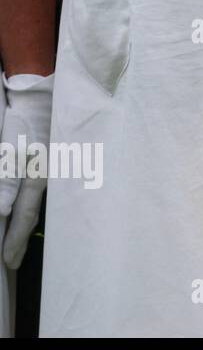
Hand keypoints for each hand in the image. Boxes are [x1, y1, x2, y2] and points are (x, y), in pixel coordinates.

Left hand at [0, 73, 53, 268]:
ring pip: (37, 199)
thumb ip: (7, 183)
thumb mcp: (11, 151)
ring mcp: (50, 166)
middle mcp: (47, 174)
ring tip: (17, 236)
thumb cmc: (26, 118)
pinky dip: (31, 200)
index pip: (24, 215)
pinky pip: (41, 186)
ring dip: (25, 219)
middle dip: (21, 235)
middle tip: (13, 258)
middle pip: (33, 210)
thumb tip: (3, 213)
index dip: (15, 239)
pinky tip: (27, 203)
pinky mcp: (51, 157)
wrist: (42, 87)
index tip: (8, 262)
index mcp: (39, 175)